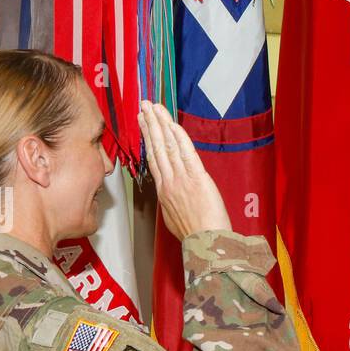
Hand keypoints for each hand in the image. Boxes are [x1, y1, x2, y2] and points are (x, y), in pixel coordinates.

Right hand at [138, 100, 230, 238]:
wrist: (206, 243)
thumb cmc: (194, 235)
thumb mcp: (174, 218)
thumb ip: (171, 202)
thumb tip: (171, 196)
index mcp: (164, 191)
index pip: (153, 159)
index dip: (147, 139)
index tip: (143, 124)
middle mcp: (169, 182)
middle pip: (156, 147)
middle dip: (150, 124)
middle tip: (144, 107)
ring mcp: (181, 179)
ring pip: (168, 146)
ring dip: (161, 124)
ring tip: (154, 108)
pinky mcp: (196, 178)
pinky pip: (185, 152)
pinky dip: (178, 136)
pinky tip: (172, 124)